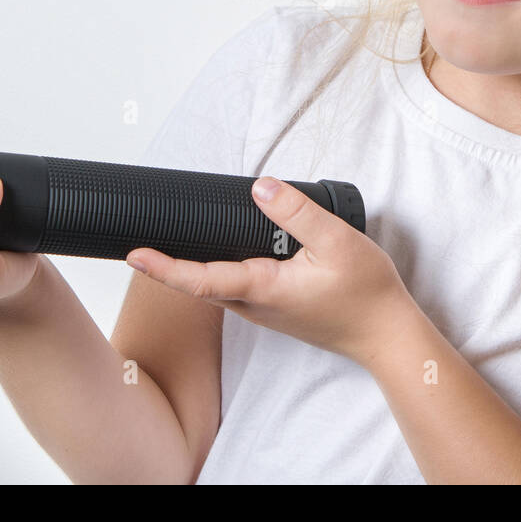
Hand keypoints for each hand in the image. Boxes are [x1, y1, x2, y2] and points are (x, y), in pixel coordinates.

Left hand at [125, 177, 412, 365]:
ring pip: (215, 286)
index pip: (200, 279)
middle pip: (198, 284)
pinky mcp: (274, 307)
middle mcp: (255, 305)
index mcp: (263, 289)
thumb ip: (297, 212)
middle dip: (166, 265)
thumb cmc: (366, 293)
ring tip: (163, 243)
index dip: (164, 267)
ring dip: (188, 268)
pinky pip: (233, 287)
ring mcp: (263, 309)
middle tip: (137, 239)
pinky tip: (217, 251)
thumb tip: (260, 187)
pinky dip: (213, 270)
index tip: (134, 254)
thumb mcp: (337, 242)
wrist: (386, 334)